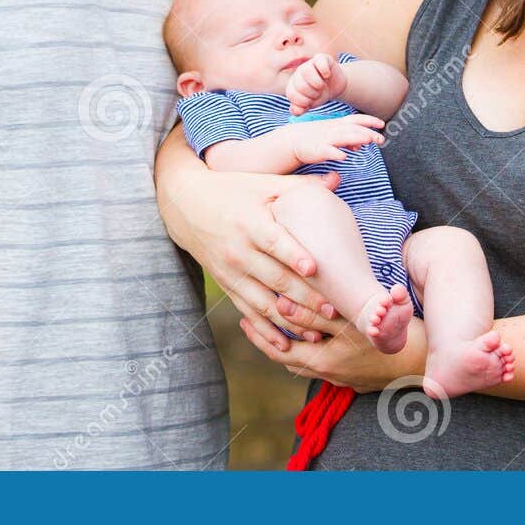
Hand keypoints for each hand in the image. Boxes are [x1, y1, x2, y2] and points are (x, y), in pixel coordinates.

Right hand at [156, 164, 343, 348]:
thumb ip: (299, 185)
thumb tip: (338, 178)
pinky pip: (249, 313)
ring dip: (291, 321)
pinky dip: (267, 331)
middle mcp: (239, 250)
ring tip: (318, 333)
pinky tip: (286, 346)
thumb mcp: (262, 182)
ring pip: (264, 303)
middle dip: (305, 299)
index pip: (274, 241)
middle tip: (334, 312)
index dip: (293, 255)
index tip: (313, 269)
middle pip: (275, 279)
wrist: (186, 205)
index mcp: (251, 222)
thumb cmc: (233, 190)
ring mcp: (232, 272)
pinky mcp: (227, 286)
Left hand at [239, 313, 426, 391]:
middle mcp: (330, 374)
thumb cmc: (391, 338)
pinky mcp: (357, 378)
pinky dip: (309, 352)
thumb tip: (279, 304)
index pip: (279, 350)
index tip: (244, 315)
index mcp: (324, 362)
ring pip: (306, 365)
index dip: (259, 334)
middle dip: (268, 342)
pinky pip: (323, 366)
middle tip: (249, 322)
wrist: (426, 364)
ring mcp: (345, 378)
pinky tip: (310, 338)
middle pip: (288, 360)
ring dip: (288, 347)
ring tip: (274, 329)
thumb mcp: (351, 323)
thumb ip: (314, 313)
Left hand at [286, 53, 345, 115]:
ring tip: (322, 86)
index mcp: (293, 84)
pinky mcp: (321, 58)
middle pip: (299, 84)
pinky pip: (319, 61)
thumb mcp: (310, 104)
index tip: (311, 102)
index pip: (291, 94)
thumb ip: (300, 109)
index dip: (303, 102)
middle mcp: (299, 73)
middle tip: (319, 93)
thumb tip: (296, 112)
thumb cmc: (320, 94)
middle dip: (312, 94)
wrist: (336, 86)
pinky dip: (324, 70)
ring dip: (317, 84)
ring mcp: (309, 64)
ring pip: (305, 71)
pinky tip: (327, 75)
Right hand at [286, 114, 384, 165]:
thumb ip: (349, 139)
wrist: (293, 140)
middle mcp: (333, 129)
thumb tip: (362, 144)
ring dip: (356, 139)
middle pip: (352, 129)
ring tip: (368, 141)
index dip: (369, 120)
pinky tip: (343, 157)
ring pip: (342, 137)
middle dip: (367, 133)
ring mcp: (325, 139)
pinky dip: (335, 153)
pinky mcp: (317, 150)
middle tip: (381, 139)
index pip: (356, 120)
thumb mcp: (334, 135)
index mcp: (338, 124)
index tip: (382, 124)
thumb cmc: (316, 137)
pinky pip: (327, 151)